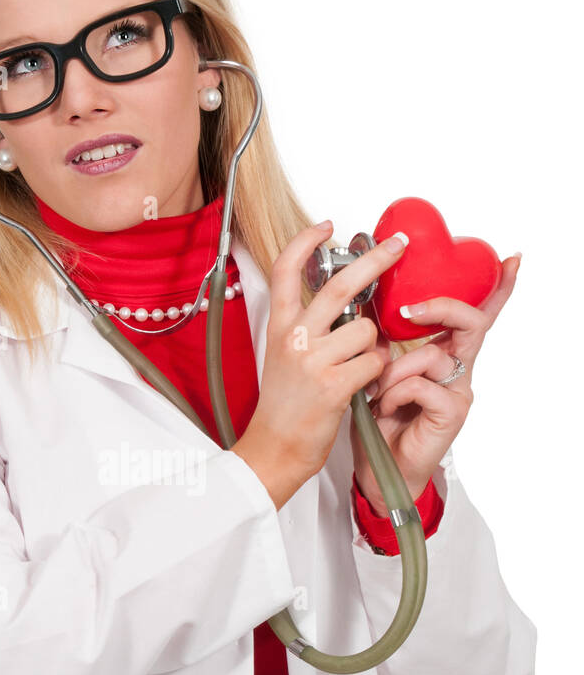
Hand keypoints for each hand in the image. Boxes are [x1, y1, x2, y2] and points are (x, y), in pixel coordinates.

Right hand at [233, 222, 405, 509]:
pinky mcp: (333, 385)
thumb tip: (347, 303)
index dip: (306, 241)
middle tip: (400, 245)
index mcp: (280, 326)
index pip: (284, 269)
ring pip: (367, 331)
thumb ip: (309, 327)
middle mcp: (293, 337)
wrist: (274, 448)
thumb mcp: (284, 356)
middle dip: (377, 259)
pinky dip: (377, 373)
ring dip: (375, 347)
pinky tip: (362, 385)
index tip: (327, 226)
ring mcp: (313, 360)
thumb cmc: (285, 406)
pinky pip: (374, 363)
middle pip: (341, 285)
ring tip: (359, 367)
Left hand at [351, 254, 521, 515]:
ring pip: (433, 355)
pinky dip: (394, 392)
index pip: (474, 316)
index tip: (510, 260)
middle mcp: (458, 370)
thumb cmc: (378, 421)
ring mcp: (458, 391)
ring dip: (394, 370)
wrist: (378, 470)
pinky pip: (421, 384)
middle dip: (443, 308)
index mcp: (444, 354)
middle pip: (471, 323)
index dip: (496, 290)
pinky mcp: (452, 412)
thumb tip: (370, 302)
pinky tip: (383, 408)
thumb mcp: (378, 371)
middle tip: (412, 310)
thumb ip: (385, 343)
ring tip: (376, 392)